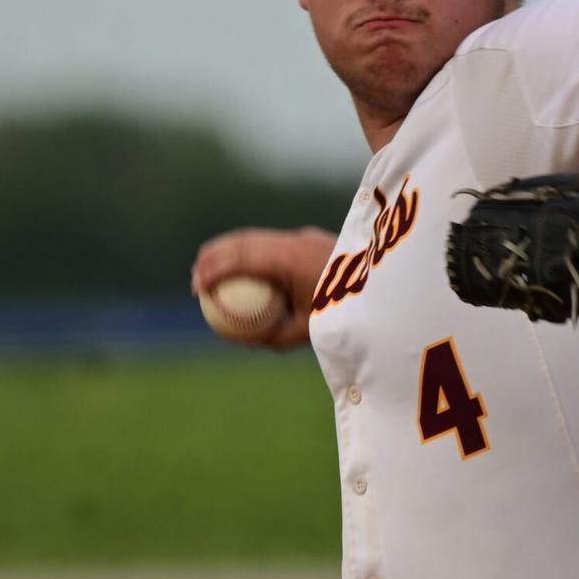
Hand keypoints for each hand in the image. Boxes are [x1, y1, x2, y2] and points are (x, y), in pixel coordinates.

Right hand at [190, 226, 336, 348]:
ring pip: (255, 236)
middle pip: (242, 240)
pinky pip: (271, 243)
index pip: (242, 259)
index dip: (214, 270)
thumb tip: (242, 341)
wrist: (382, 289)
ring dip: (230, 251)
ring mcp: (303, 236)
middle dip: (213, 256)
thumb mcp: (308, 331)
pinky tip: (243, 272)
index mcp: (291, 261)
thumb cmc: (345, 313)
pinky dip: (252, 253)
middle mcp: (295, 242)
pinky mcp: (309, 238)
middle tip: (196, 279)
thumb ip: (274, 337)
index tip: (198, 287)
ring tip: (212, 272)